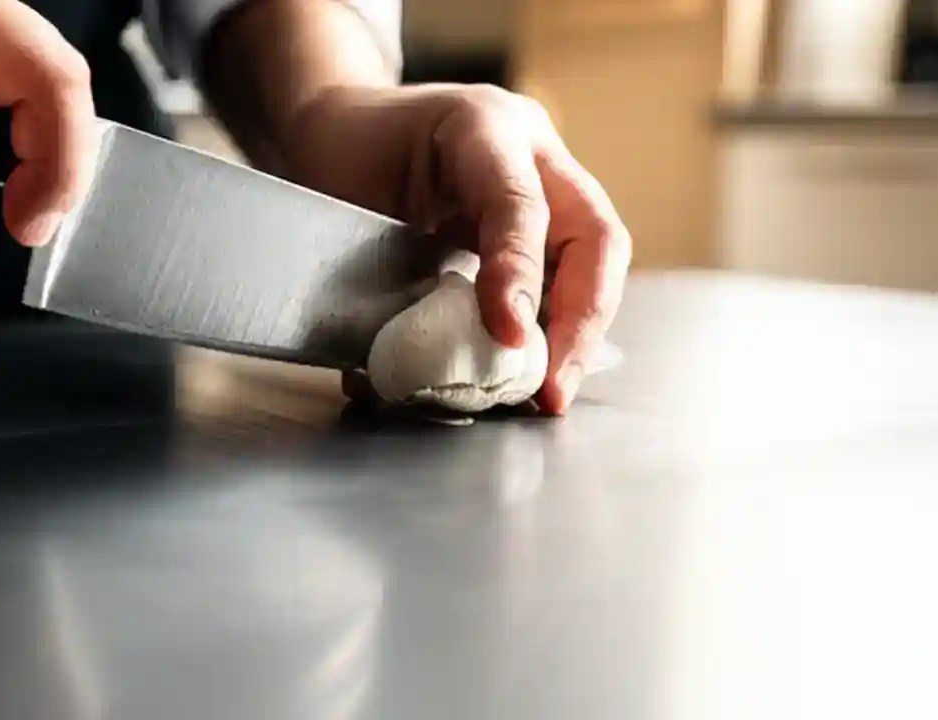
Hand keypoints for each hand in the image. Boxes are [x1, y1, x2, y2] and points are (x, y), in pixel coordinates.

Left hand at [283, 84, 630, 414]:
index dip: (520, 273)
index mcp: (480, 127)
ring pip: (595, 260)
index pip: (519, 201)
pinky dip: (556, 329)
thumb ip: (385, 270)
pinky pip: (569, 276)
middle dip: (581, 321)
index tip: (509, 338)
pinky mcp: (543, 219)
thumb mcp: (346, 198)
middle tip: (553, 391)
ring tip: (548, 393)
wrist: (344, 124)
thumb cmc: (341, 154)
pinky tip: (536, 371)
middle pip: (594, 235)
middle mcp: (529, 149)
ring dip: (577, 334)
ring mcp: (546, 181)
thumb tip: (408, 366)